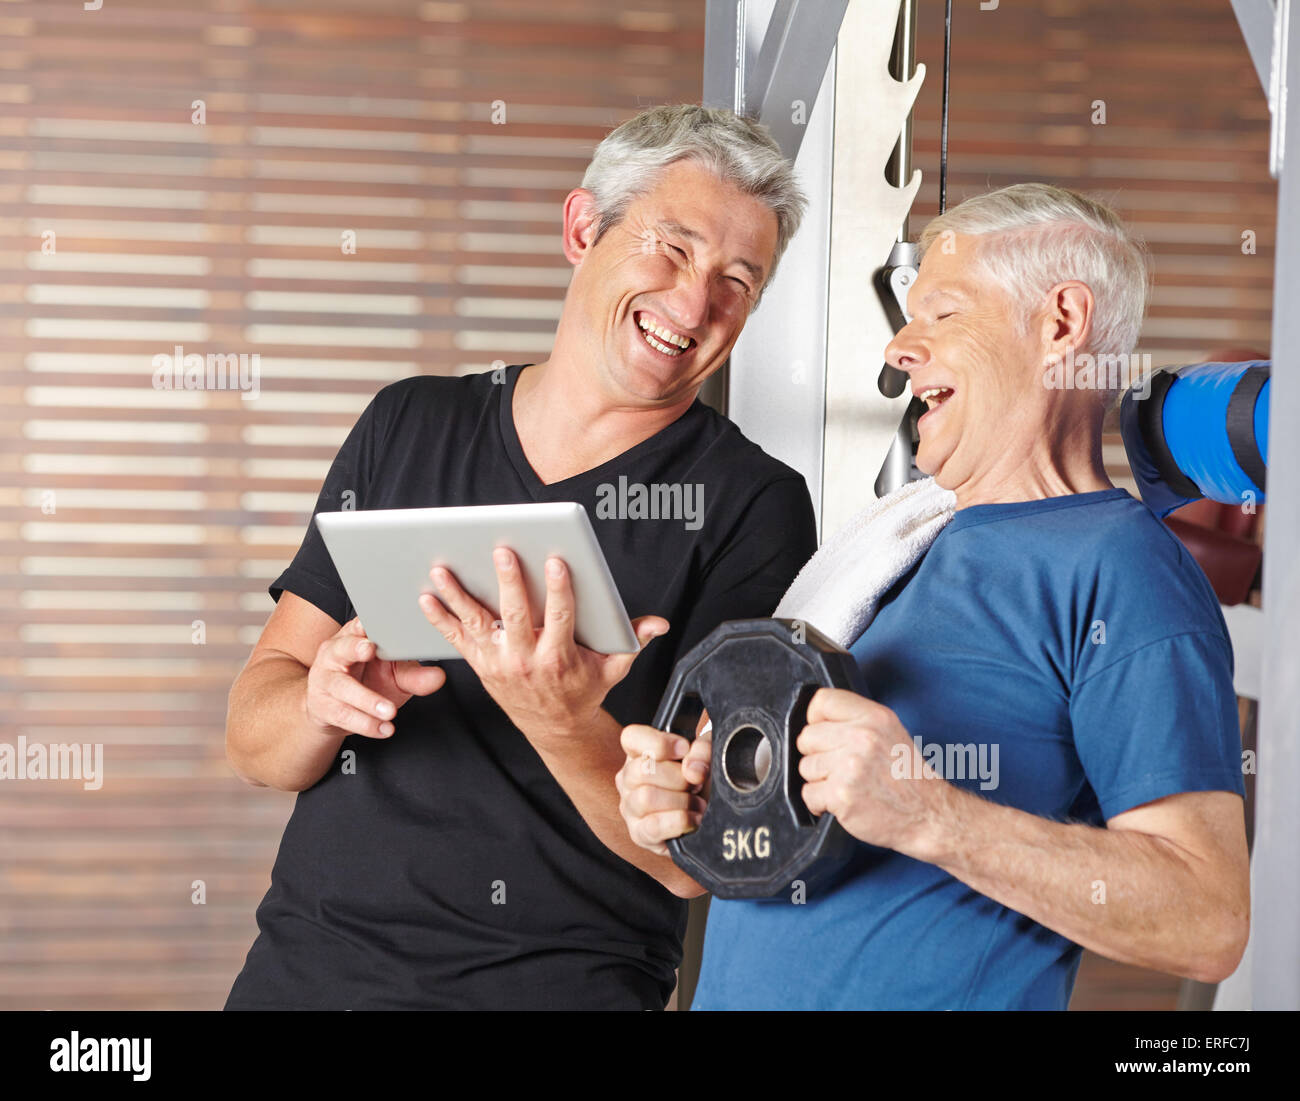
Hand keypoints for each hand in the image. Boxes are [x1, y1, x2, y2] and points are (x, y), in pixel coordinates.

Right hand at [305, 617, 445, 738]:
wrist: (335, 709)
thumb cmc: (368, 680)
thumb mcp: (394, 674)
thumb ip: (415, 675)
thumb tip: (439, 676)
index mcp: (354, 637)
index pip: (358, 625)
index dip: (364, 623)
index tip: (372, 624)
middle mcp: (335, 653)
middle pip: (342, 648)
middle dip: (354, 647)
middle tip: (370, 649)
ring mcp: (326, 679)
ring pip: (343, 686)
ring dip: (367, 699)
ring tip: (389, 711)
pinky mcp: (323, 704)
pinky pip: (343, 713)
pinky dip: (365, 723)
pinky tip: (384, 728)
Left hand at [418, 548, 667, 739]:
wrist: (554, 726)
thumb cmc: (583, 689)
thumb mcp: (613, 668)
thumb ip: (633, 642)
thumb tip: (658, 624)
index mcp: (560, 657)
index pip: (561, 618)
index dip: (560, 589)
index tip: (557, 561)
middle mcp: (526, 660)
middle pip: (516, 615)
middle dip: (509, 582)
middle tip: (502, 551)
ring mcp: (499, 662)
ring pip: (477, 624)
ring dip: (458, 596)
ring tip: (443, 569)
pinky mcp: (481, 664)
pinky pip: (456, 639)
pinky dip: (439, 618)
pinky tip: (425, 596)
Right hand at [616, 716, 710, 855]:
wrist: (709, 817)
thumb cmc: (701, 780)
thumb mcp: (707, 755)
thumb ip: (702, 750)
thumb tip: (692, 769)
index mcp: (639, 753)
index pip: (631, 737)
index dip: (659, 742)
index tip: (684, 749)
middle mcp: (628, 779)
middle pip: (642, 770)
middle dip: (678, 778)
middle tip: (695, 784)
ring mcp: (630, 807)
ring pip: (646, 798)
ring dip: (681, 801)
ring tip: (696, 803)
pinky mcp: (639, 834)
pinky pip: (653, 826)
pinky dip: (679, 821)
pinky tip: (693, 819)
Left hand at [796, 687, 946, 855]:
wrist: (928, 814)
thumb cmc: (907, 776)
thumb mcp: (889, 732)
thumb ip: (855, 720)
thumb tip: (815, 719)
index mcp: (873, 717)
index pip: (822, 701)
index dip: (816, 719)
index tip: (824, 734)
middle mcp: (862, 737)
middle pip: (806, 736)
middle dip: (817, 754)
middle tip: (841, 767)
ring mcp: (851, 767)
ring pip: (805, 767)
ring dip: (820, 780)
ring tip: (847, 785)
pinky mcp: (841, 795)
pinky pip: (808, 794)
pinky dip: (820, 803)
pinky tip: (843, 801)